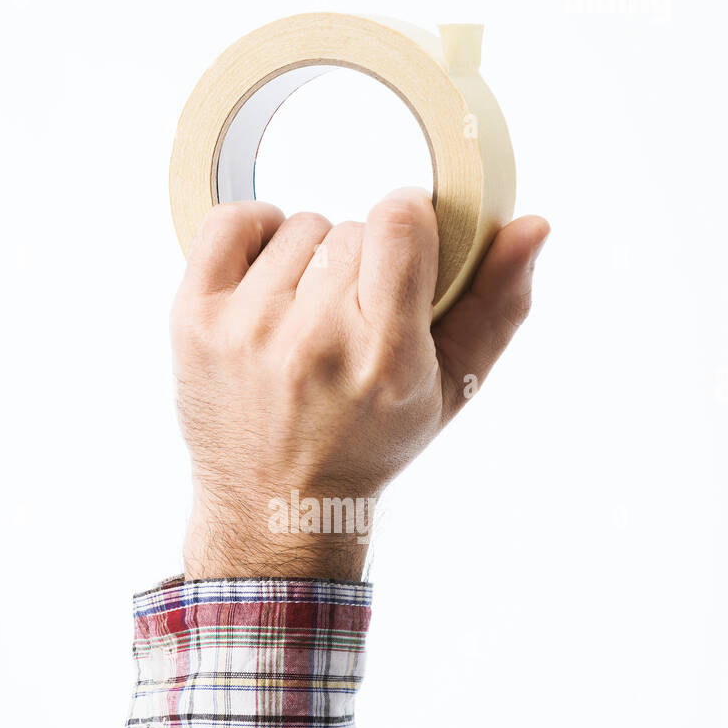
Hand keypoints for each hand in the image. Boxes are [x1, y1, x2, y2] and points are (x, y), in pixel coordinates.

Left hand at [171, 188, 548, 579]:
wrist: (275, 506)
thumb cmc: (370, 442)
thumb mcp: (451, 389)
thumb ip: (498, 306)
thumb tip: (533, 223)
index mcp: (385, 362)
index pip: (400, 225)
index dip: (411, 220)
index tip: (408, 245)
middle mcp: (313, 345)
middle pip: (353, 230)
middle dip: (363, 262)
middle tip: (355, 317)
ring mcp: (246, 332)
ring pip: (299, 227)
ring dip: (312, 259)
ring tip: (311, 316)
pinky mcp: (193, 322)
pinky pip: (232, 222)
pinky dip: (255, 233)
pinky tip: (270, 276)